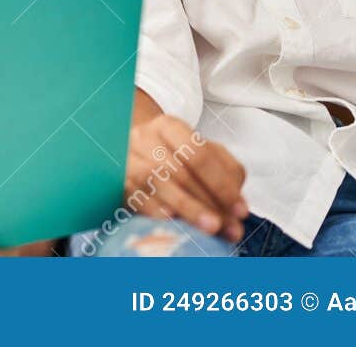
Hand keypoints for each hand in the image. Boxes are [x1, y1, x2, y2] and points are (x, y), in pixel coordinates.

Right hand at [126, 113, 247, 241]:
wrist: (134, 152)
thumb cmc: (175, 155)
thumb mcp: (205, 153)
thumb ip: (227, 174)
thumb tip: (238, 207)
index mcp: (170, 126)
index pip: (198, 154)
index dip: (221, 184)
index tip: (239, 210)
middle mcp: (144, 138)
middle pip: (179, 171)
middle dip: (208, 203)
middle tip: (228, 227)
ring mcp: (126, 158)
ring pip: (156, 182)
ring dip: (187, 208)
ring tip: (209, 228)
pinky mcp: (116, 180)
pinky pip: (135, 196)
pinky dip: (156, 211)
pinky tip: (175, 223)